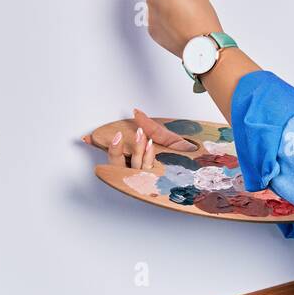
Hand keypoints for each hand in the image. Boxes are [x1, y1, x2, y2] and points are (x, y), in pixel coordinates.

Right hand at [81, 107, 198, 168]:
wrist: (207, 165)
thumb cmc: (188, 154)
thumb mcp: (167, 137)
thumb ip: (150, 126)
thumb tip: (136, 113)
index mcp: (140, 161)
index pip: (116, 155)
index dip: (103, 147)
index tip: (86, 139)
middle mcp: (143, 171)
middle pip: (119, 166)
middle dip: (114, 151)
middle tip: (116, 136)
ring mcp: (151, 177)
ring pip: (135, 167)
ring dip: (135, 150)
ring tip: (139, 135)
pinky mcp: (162, 181)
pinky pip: (150, 170)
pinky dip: (149, 155)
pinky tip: (149, 144)